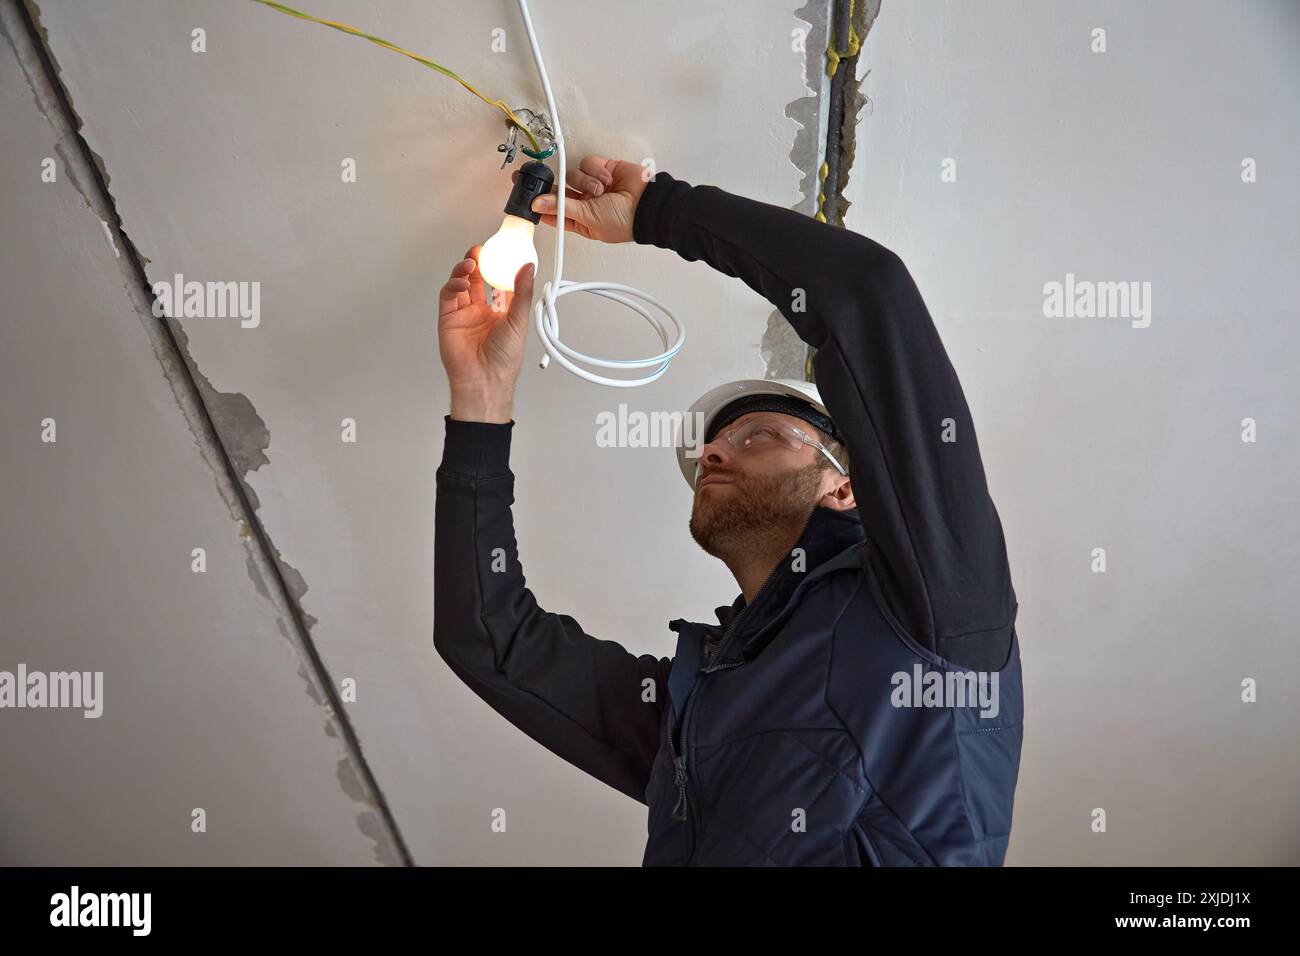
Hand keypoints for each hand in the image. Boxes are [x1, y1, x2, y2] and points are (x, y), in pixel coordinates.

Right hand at [438, 245, 533, 422]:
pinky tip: (462, 280)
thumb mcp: (520, 321)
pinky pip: (448, 295)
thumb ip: (522, 293)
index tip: (502, 252)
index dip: (500, 268)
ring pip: (461, 284)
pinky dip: (453, 284)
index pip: (500, 284)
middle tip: (479, 250)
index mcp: (502, 314)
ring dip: (464, 270)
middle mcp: (482, 313)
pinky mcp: (449, 318)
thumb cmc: (504, 360)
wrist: (484, 379)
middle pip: (477, 280)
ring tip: (471, 261)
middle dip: (477, 264)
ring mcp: (464, 315)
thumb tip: (528, 268)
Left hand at [514, 155, 649, 243]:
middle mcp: (585, 202)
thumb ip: (561, 208)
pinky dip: (596, 171)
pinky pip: (587, 163)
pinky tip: (607, 179)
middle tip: (531, 177)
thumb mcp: (588, 219)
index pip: (553, 211)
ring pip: (572, 175)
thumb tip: (538, 203)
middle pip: (558, 190)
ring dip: (585, 181)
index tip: (523, 195)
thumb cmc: (624, 221)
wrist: (648, 204)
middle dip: (548, 185)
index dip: (539, 203)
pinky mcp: (601, 169)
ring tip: (600, 189)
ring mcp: (593, 185)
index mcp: (580, 220)